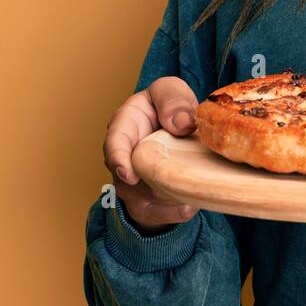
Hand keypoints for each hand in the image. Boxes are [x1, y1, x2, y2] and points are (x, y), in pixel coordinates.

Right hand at [102, 76, 201, 234]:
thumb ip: (173, 100)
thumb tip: (181, 125)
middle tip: (178, 184)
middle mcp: (122, 159)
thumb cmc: (168, 106)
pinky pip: (157, 214)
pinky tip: (191, 205)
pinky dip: (175, 212)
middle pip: (129, 182)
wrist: (178, 129)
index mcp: (124, 127)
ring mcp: (132, 183)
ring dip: (169, 199)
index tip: (130, 176)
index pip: (114, 145)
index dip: (119, 161)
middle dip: (153, 185)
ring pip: (145, 201)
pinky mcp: (146, 201)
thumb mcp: (171, 91)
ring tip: (191, 194)